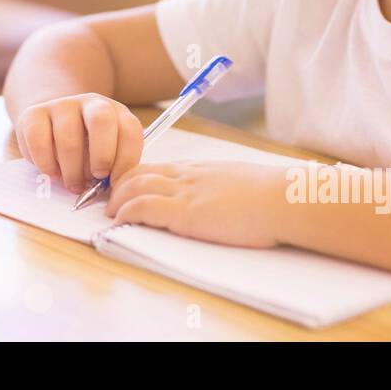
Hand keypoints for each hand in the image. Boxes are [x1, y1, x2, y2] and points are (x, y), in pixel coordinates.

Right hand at [13, 93, 144, 192]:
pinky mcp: (34, 114)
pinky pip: (38, 139)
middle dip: (102, 154)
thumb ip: (113, 168)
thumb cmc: (86, 150)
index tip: (116, 183)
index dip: (126, 160)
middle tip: (96, 177)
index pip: (129, 130)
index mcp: (116, 113)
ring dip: (72, 168)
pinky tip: (52, 173)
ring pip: (68, 135)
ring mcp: (61, 105)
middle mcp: (91, 103)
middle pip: (101, 120)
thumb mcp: (106, 155)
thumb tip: (111, 189)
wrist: (52, 128)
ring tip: (73, 184)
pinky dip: (46, 163)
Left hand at [105, 161, 286, 247]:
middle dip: (117, 187)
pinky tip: (119, 222)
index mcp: (198, 169)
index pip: (155, 167)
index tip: (124, 189)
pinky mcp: (185, 213)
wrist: (283, 198)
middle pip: (137, 172)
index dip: (133, 177)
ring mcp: (184, 193)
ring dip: (116, 201)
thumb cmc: (270, 195)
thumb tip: (217, 198)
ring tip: (108, 214)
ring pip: (134, 187)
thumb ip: (218, 187)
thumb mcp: (237, 182)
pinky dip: (126, 213)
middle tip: (107, 201)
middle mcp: (186, 176)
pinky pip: (143, 207)